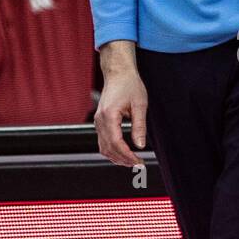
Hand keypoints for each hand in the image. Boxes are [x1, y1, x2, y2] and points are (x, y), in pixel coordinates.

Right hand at [94, 40, 147, 167]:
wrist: (118, 73)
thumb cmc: (130, 85)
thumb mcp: (140, 105)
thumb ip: (139, 126)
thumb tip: (140, 146)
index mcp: (109, 115)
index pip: (117, 143)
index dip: (128, 155)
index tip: (139, 162)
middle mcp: (100, 120)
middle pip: (109, 148)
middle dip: (124, 160)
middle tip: (139, 165)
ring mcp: (98, 121)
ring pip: (103, 148)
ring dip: (117, 158)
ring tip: (132, 162)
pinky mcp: (99, 122)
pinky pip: (102, 142)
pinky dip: (111, 151)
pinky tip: (123, 154)